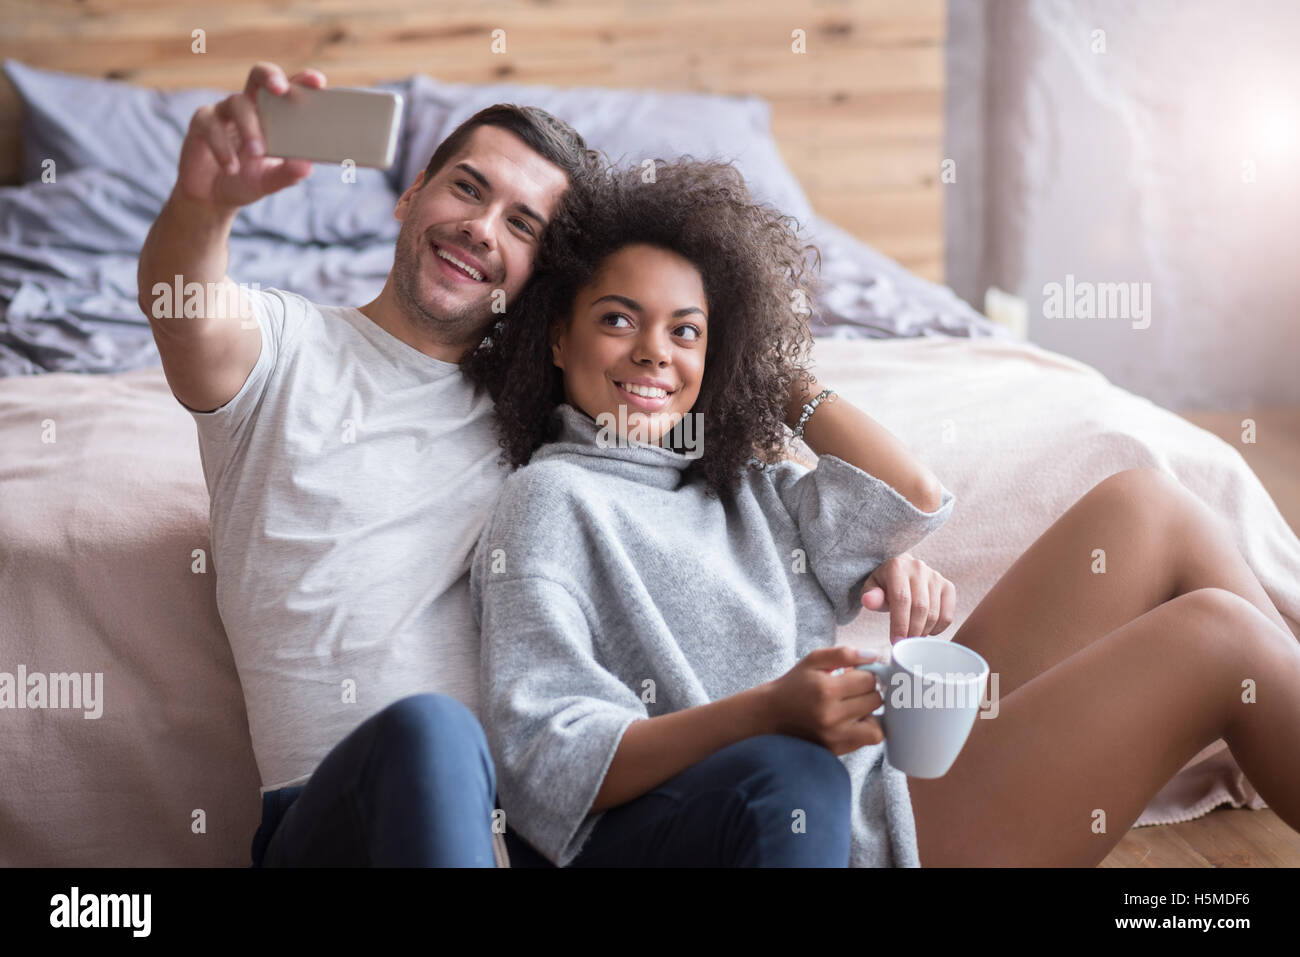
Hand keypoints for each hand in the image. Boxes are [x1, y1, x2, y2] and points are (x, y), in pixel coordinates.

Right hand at [176, 62, 324, 209]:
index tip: (318, 81)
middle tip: (280, 89)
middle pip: (258, 76)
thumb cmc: (247, 180)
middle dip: (270, 77)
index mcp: (272, 115)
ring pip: (237, 103)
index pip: (289, 91)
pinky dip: (223, 147)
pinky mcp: (201, 122)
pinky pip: (212, 125)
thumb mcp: (271, 180)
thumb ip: (288, 173)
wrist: (213, 197)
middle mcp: (249, 106)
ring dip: (250, 127)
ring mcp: (224, 112)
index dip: (302, 80)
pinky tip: (231, 167)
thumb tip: (306, 165)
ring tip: (258, 153)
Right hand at [763, 646, 884, 755]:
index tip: (856, 675)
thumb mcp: (813, 660)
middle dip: (868, 692)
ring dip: (870, 713)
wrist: (771, 715)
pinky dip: (867, 729)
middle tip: (854, 689)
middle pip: (875, 700)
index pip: (869, 680)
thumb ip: (844, 654)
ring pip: (877, 724)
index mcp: (826, 690)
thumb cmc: (794, 685)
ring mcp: (835, 736)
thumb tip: (875, 656)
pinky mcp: (836, 750)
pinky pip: (869, 740)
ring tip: (856, 706)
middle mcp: (832, 716)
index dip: (865, 674)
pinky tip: (853, 720)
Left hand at [860, 553, 955, 641]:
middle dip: (912, 630)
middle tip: (905, 643)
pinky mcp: (948, 586)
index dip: (900, 623)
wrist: (902, 571)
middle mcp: (919, 568)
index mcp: (897, 566)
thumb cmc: (884, 584)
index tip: (896, 641)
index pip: (901, 598)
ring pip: (934, 612)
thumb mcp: (871, 588)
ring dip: (924, 631)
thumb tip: (869, 601)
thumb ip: (870, 596)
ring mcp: (936, 577)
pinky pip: (947, 614)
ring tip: (912, 637)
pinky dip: (938, 628)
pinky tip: (926, 631)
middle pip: (920, 607)